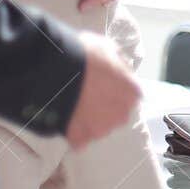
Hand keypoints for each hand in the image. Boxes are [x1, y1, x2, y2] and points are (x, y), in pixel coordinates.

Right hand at [64, 34, 142, 149]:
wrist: (56, 71)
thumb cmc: (86, 55)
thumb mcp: (108, 48)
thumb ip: (119, 64)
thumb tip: (121, 69)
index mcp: (132, 92)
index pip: (129, 95)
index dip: (115, 89)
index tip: (103, 85)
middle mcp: (122, 114)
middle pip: (115, 113)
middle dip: (104, 107)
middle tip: (87, 95)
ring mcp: (101, 129)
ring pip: (98, 127)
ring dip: (89, 120)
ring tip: (74, 106)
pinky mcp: (80, 140)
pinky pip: (78, 139)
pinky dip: (73, 132)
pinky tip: (65, 119)